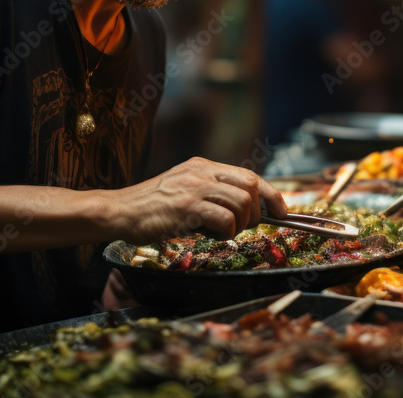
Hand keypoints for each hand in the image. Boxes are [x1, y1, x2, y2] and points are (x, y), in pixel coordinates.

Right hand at [109, 157, 286, 244]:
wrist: (120, 211)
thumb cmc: (152, 207)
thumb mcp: (184, 189)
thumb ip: (211, 192)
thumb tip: (245, 209)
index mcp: (203, 166)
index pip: (250, 175)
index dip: (272, 195)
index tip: (282, 212)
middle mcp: (202, 172)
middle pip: (252, 186)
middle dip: (256, 212)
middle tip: (242, 227)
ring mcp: (194, 188)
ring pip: (242, 203)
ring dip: (240, 224)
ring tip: (222, 232)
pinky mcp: (186, 208)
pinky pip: (224, 220)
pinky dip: (226, 232)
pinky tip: (211, 235)